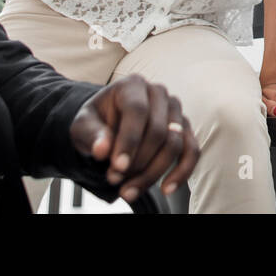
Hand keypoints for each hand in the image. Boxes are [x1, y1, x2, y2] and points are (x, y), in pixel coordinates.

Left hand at [69, 73, 199, 203]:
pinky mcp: (184, 129)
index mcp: (133, 85)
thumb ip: (92, 134)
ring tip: (129, 191)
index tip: (117, 167)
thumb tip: (102, 150)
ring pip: (174, 144)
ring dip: (152, 172)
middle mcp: (159, 93)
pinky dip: (182, 172)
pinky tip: (167, 188)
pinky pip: (191, 150)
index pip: (137, 110)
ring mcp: (175, 111)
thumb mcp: (83, 125)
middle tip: (115, 180)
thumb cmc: (96, 122)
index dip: (129, 140)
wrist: (108, 125)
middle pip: (158, 130)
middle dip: (137, 161)